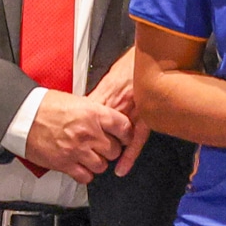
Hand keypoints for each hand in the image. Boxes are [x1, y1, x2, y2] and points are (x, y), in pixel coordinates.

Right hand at [23, 90, 131, 184]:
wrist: (21, 116)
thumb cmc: (43, 106)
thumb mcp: (75, 100)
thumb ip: (93, 112)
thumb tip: (105, 121)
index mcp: (93, 113)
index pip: (123, 127)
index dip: (126, 134)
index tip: (124, 137)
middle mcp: (88, 133)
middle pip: (115, 150)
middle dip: (111, 150)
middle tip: (103, 147)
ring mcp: (77, 150)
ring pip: (102, 166)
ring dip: (98, 163)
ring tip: (90, 157)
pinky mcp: (65, 164)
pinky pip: (85, 176)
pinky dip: (85, 174)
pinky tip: (80, 166)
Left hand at [89, 48, 150, 175]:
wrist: (156, 55)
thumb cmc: (135, 63)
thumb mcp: (112, 75)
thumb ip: (103, 91)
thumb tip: (91, 102)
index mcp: (106, 94)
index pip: (87, 115)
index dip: (78, 126)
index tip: (69, 133)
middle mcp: (116, 106)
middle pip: (97, 129)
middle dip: (88, 141)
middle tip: (81, 152)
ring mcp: (131, 114)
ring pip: (113, 138)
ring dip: (105, 151)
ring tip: (98, 163)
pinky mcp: (146, 120)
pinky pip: (135, 142)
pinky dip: (128, 157)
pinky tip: (120, 170)